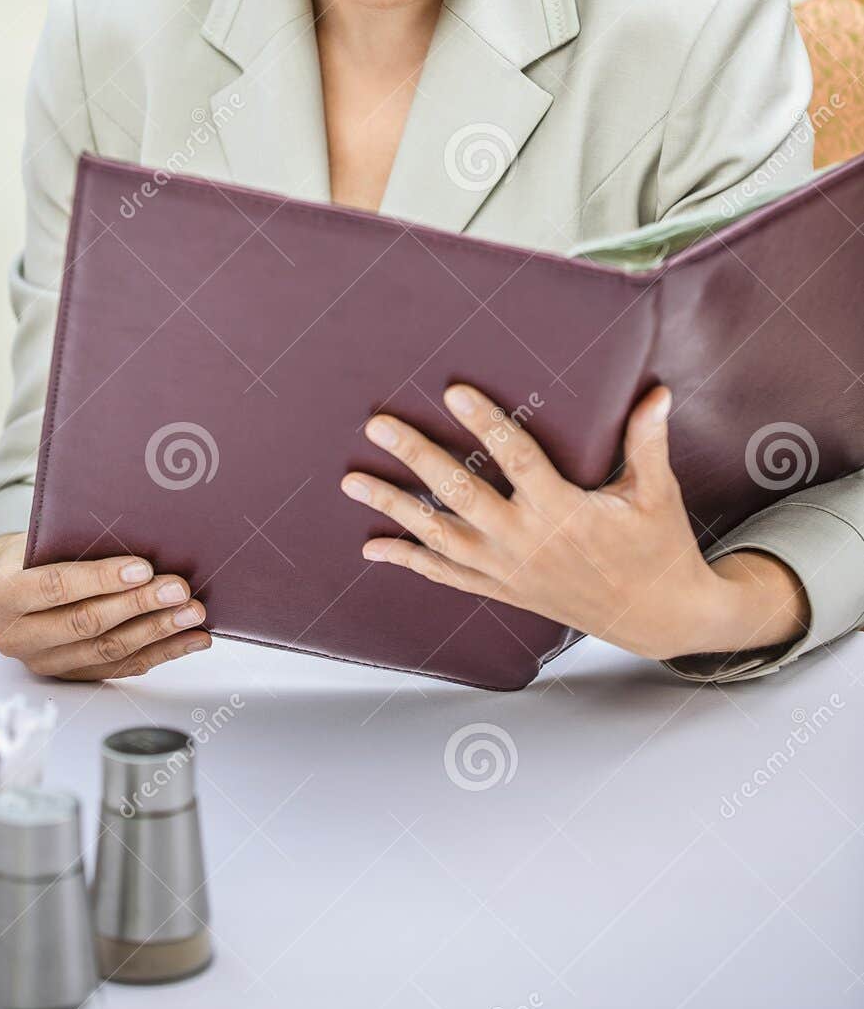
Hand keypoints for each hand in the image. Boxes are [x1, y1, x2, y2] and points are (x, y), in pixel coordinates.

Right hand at [0, 533, 211, 679]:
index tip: (142, 568)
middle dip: (139, 605)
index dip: (101, 579)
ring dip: (157, 631)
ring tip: (192, 612)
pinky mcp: (72, 675)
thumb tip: (140, 533)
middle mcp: (18, 636)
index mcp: (2, 595)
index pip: (56, 587)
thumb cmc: (32, 554)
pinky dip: (162, 653)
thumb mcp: (38, 540)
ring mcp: (45, 661)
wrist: (10, 586)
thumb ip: (74, 543)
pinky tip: (191, 638)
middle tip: (178, 589)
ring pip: (108, 650)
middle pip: (86, 623)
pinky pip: (122, 667)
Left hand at [340, 383, 808, 663]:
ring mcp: (509, 570)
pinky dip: (408, 560)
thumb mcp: (656, 494)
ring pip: (440, 537)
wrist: (656, 617)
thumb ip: (647, 442)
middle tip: (378, 426)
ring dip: (394, 508)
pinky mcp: (502, 589)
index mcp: (565, 512)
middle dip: (416, 458)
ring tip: (352, 482)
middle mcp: (527, 542)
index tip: (453, 391)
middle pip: (461, 494)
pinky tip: (372, 547)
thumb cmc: (657, 547)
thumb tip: (657, 393)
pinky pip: (446, 575)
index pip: (517, 460)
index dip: (484, 424)